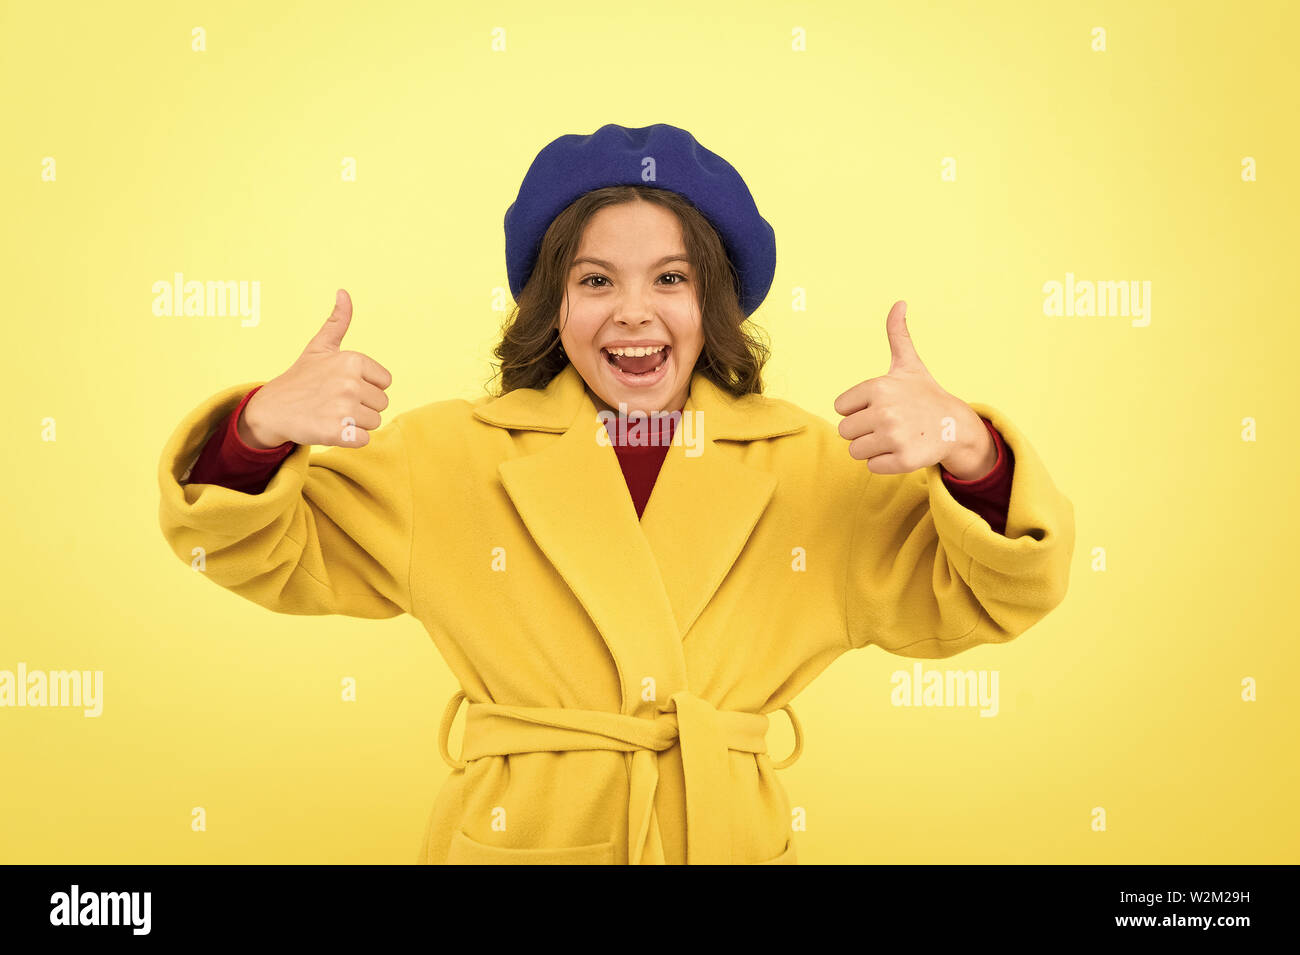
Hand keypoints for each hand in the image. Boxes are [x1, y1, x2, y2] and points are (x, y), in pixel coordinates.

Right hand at [238, 290, 393, 448]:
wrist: (271, 409)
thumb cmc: (301, 378)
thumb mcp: (319, 347)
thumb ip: (337, 322)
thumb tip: (344, 292)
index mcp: (352, 360)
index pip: (385, 382)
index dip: (367, 387)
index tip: (343, 386)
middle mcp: (350, 382)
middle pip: (382, 404)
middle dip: (363, 406)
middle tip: (335, 402)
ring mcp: (344, 408)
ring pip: (374, 422)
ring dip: (356, 423)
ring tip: (332, 414)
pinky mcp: (338, 433)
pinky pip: (364, 440)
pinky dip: (350, 440)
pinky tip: (331, 429)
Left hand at [833, 301, 994, 478]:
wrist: (955, 425)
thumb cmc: (924, 394)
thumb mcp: (908, 364)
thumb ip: (897, 334)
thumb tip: (899, 302)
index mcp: (878, 387)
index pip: (841, 408)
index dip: (857, 409)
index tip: (880, 406)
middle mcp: (885, 411)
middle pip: (845, 431)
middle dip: (863, 430)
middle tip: (888, 424)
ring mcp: (894, 437)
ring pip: (855, 451)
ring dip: (872, 447)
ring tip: (894, 437)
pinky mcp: (902, 460)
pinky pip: (872, 466)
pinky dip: (885, 462)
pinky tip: (903, 450)